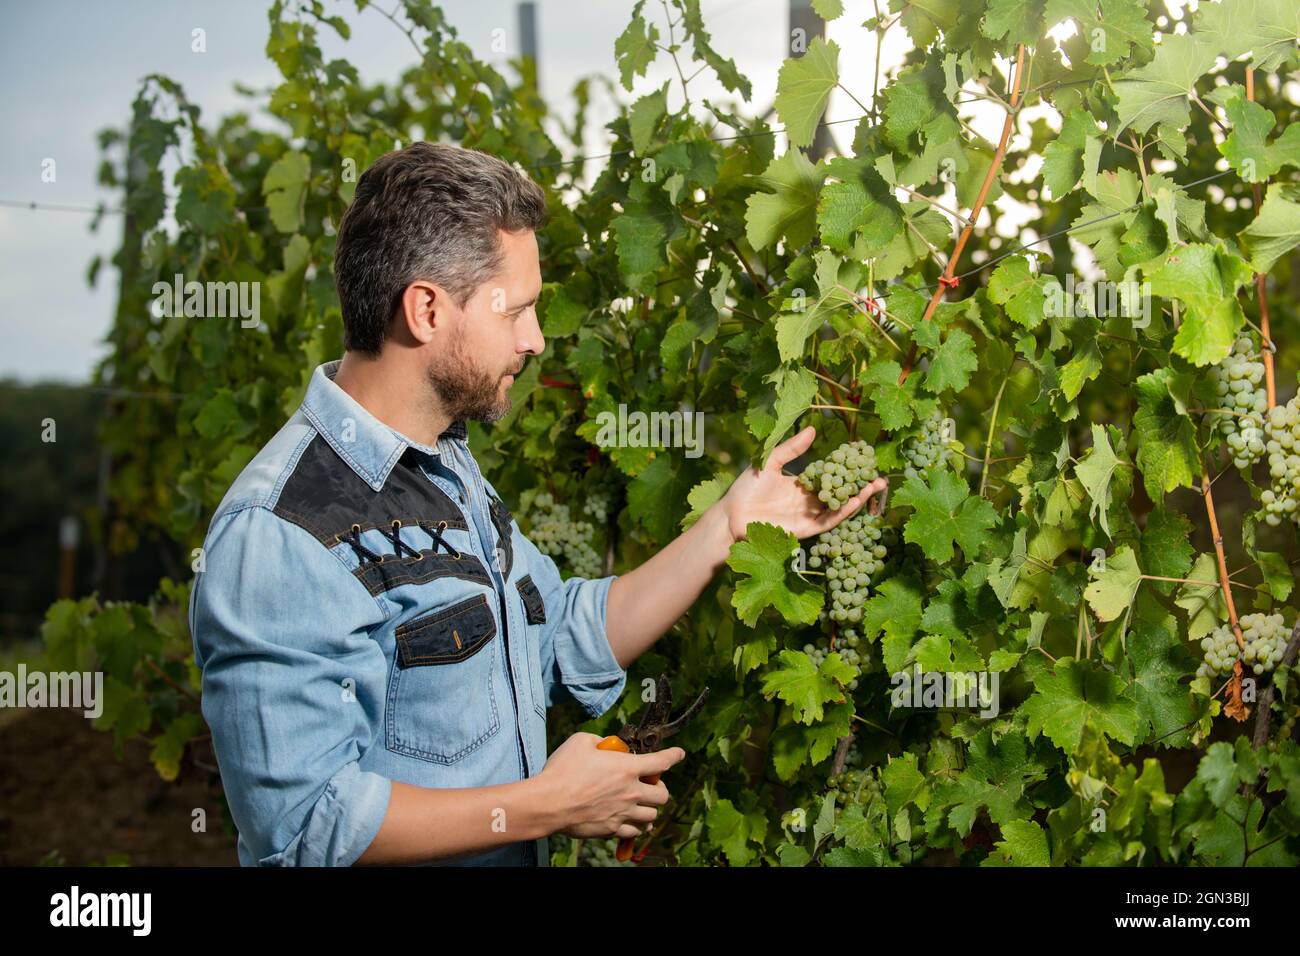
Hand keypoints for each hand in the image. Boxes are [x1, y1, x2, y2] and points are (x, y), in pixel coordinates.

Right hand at [540, 732, 684, 839]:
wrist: (548, 803)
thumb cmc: (562, 770)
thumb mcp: (581, 741)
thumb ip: (600, 741)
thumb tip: (607, 745)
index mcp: (626, 768)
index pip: (661, 761)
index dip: (674, 756)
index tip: (680, 754)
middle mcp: (631, 792)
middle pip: (663, 794)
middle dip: (660, 788)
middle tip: (650, 785)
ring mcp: (623, 813)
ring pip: (652, 815)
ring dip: (650, 808)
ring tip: (642, 804)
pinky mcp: (612, 829)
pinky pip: (635, 831)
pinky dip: (637, 826)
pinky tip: (632, 821)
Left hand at [717, 426, 887, 543]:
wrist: (732, 515)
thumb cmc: (746, 488)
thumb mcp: (770, 462)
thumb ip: (791, 449)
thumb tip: (812, 428)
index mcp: (802, 484)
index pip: (830, 474)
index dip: (846, 467)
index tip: (863, 456)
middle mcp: (809, 500)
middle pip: (840, 491)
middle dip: (860, 483)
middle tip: (880, 473)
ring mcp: (809, 515)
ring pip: (839, 506)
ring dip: (858, 497)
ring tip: (876, 485)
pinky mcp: (805, 529)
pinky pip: (828, 521)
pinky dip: (843, 512)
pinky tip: (856, 500)